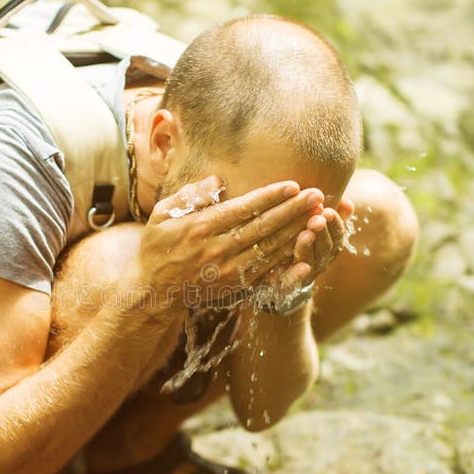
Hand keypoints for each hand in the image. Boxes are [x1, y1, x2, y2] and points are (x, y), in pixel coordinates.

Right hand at [127, 174, 324, 313]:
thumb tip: (219, 180)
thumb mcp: (162, 213)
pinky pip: (268, 270)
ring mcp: (228, 270)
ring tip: (319, 216)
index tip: (293, 185)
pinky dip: (290, 259)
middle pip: (264, 228)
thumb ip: (190, 195)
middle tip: (318, 195)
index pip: (244, 209)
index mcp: (200, 227)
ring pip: (271, 249)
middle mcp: (217, 250)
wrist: (153, 292)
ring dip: (298, 232)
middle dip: (294, 211)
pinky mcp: (235, 285)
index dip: (271, 197)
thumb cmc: (157, 246)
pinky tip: (308, 248)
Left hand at [289, 197, 354, 284]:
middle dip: (321, 232)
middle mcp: (320, 261)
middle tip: (317, 219)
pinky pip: (293, 281)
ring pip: (309, 261)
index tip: (328, 210)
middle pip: (325, 247)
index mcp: (328, 245)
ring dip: (309, 247)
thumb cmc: (298, 241)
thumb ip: (329, 216)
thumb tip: (348, 202)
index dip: (335, 223)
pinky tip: (302, 268)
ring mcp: (306, 274)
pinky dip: (298, 275)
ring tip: (306, 233)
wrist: (277, 276)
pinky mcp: (288, 284)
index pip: (336, 234)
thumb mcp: (315, 226)